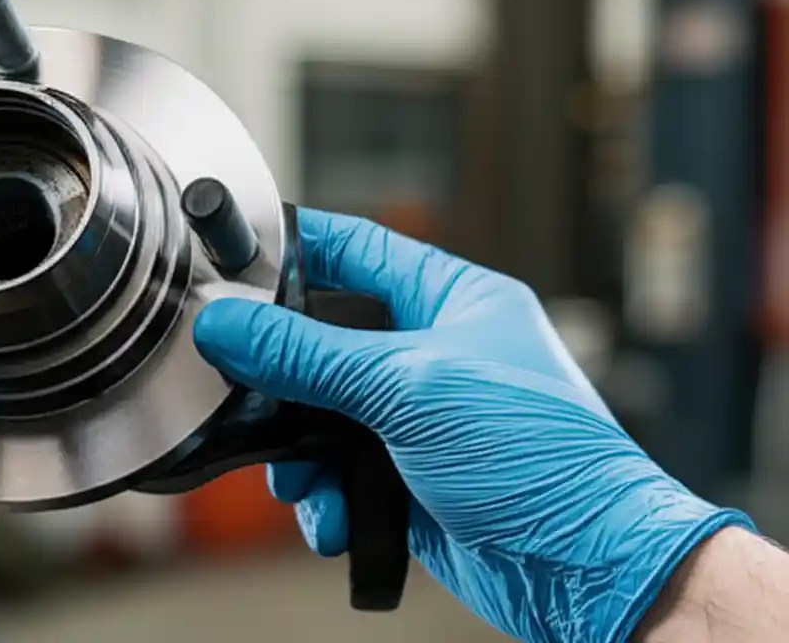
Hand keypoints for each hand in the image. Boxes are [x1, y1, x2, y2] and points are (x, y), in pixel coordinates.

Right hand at [193, 208, 752, 641]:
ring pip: (320, 417)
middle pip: (324, 341)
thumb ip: (309, 355)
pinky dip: (324, 498)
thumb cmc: (547, 462)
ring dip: (298, 455)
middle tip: (246, 389)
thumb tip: (232, 323)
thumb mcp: (410, 389)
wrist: (585, 569)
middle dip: (282, 379)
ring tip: (300, 480)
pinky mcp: (408, 477)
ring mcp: (419, 418)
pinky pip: (337, 474)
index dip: (295, 247)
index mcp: (453, 300)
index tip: (235, 254)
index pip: (359, 249)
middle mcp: (434, 353)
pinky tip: (335, 517)